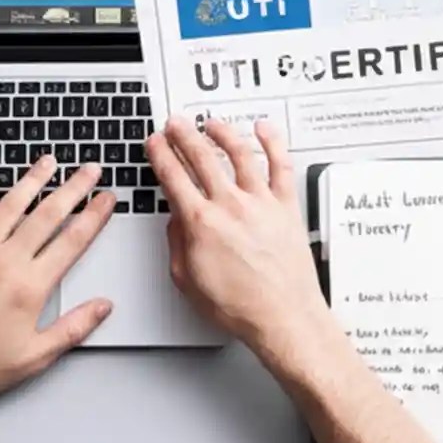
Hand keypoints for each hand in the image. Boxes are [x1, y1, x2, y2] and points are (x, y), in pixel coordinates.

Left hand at [0, 156, 114, 420]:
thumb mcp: (36, 356)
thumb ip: (74, 327)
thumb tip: (102, 307)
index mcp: (30, 287)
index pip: (72, 240)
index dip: (94, 215)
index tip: (105, 200)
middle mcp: (3, 264)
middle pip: (46, 215)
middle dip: (73, 188)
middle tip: (88, 170)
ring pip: (8, 206)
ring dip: (31, 181)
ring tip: (47, 163)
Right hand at [147, 117, 332, 353]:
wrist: (282, 317)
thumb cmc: (240, 306)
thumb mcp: (187, 280)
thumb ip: (176, 244)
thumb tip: (176, 222)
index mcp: (201, 223)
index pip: (173, 176)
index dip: (160, 155)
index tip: (156, 144)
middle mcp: (230, 206)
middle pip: (201, 157)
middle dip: (183, 135)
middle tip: (176, 125)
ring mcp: (261, 202)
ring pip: (239, 153)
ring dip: (221, 133)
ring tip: (212, 124)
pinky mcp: (286, 206)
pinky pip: (280, 165)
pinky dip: (273, 142)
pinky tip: (264, 129)